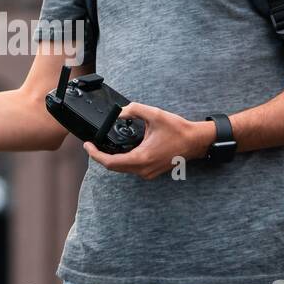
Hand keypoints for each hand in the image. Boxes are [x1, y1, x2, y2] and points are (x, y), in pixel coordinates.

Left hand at [82, 102, 211, 179]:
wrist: (195, 142)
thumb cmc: (178, 130)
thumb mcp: (154, 114)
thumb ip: (134, 109)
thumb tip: (120, 111)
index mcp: (142, 157)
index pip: (111, 162)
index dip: (96, 155)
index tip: (88, 146)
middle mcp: (143, 169)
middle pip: (114, 168)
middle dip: (101, 156)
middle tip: (92, 145)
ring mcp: (147, 173)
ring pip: (122, 169)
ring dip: (111, 159)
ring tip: (102, 147)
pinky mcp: (151, 172)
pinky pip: (130, 169)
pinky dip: (122, 161)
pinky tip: (119, 150)